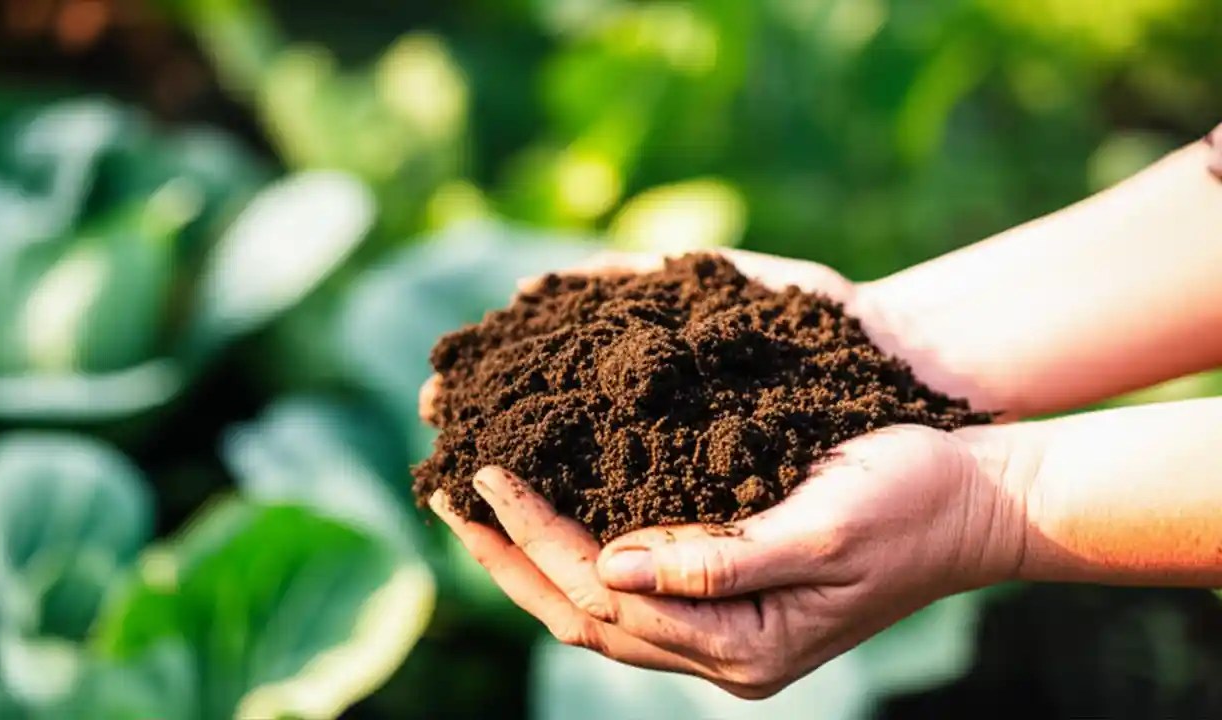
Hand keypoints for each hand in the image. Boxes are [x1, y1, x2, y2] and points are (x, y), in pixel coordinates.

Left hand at [420, 249, 1026, 696]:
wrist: (977, 500)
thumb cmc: (910, 501)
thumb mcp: (822, 529)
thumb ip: (720, 561)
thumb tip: (610, 566)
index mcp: (741, 645)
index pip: (603, 597)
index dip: (535, 536)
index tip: (483, 474)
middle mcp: (721, 649)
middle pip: (580, 613)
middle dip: (507, 556)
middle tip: (445, 493)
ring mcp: (723, 627)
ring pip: (596, 604)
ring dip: (529, 555)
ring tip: (473, 504)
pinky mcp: (728, 592)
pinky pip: (628, 580)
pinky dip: (575, 545)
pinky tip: (546, 507)